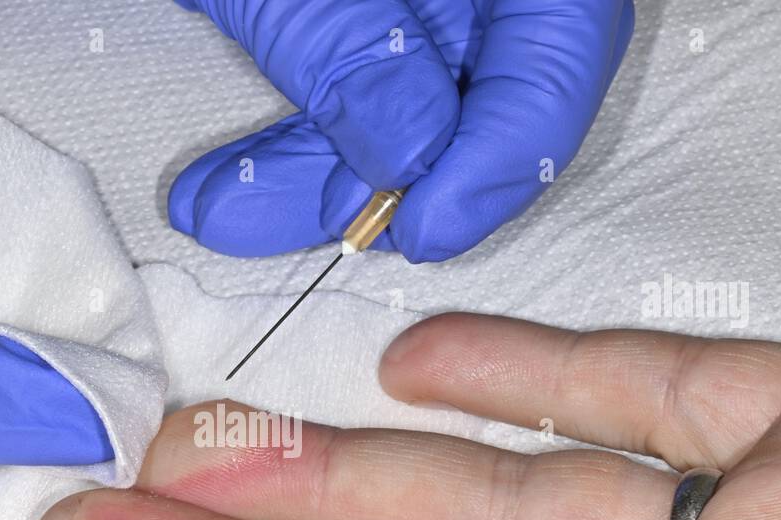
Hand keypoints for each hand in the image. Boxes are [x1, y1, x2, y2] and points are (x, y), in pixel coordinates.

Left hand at [169, 0, 634, 261]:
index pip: (559, 51)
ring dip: (312, 168)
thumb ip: (359, 55)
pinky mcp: (368, 5)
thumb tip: (410, 159)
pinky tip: (223, 182)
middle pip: (480, 87)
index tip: (424, 230)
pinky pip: (350, 78)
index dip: (499, 159)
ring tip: (221, 211)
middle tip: (331, 235)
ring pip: (401, 98)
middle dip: (391, 178)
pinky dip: (290, 132)